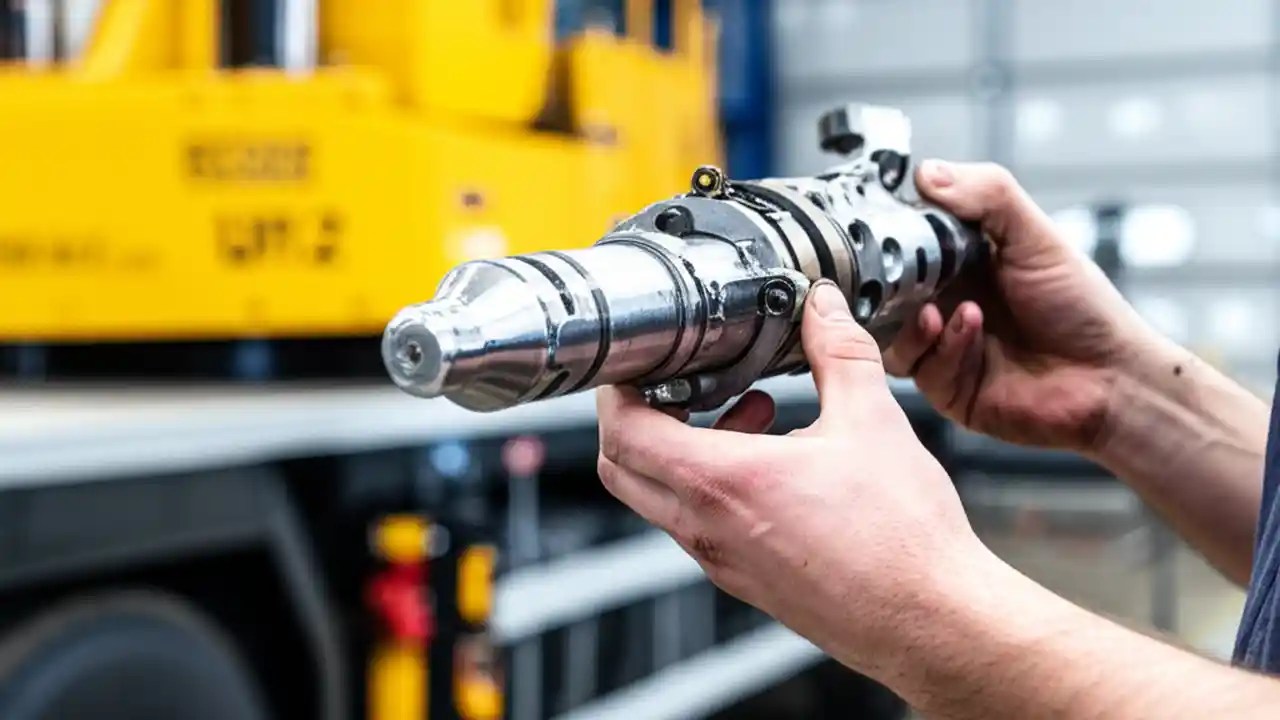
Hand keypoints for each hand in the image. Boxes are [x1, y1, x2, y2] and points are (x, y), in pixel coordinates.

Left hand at [595, 281, 988, 679]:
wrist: (931, 622)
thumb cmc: (901, 539)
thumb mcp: (870, 421)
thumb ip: (838, 353)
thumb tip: (822, 307)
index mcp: (722, 484)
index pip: (624, 433)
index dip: (617, 390)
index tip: (637, 361)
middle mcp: (707, 530)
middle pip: (624, 468)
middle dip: (639, 416)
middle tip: (681, 381)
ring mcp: (723, 561)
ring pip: (663, 498)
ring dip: (686, 448)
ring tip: (753, 412)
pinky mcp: (747, 580)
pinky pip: (701, 525)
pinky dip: (714, 484)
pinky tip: (780, 460)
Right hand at [886, 161, 1157, 450]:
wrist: (1110, 379)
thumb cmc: (1083, 308)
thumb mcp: (1037, 237)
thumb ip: (988, 195)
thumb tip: (928, 172)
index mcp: (961, 262)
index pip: (904, 244)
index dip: (888, 238)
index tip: (879, 230)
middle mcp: (947, 303)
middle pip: (886, 293)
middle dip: (889, 286)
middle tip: (900, 276)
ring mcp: (944, 346)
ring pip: (892, 335)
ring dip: (914, 322)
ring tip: (940, 312)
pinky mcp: (947, 387)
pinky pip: (920, 369)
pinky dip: (941, 347)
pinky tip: (970, 330)